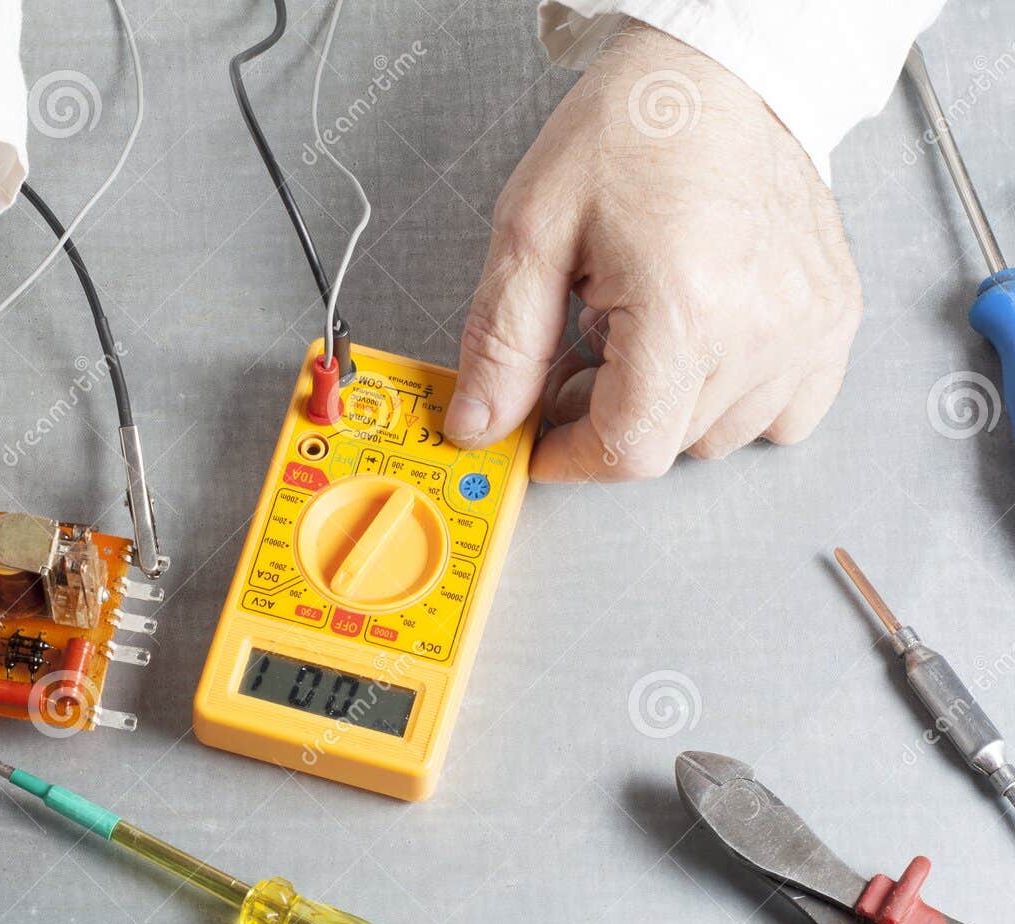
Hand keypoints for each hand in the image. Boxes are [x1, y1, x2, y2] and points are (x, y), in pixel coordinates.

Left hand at [444, 22, 861, 479]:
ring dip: (668, 404)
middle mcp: (763, 326)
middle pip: (667, 443)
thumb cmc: (633, 132)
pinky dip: (736, 397)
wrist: (718, 76)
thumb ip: (503, 343)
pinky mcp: (834, 318)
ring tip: (642, 326)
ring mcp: (809, 327)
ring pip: (720, 436)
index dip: (570, 456)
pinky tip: (701, 342)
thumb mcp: (533, 232)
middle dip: (607, 413)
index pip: (628, 449)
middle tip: (580, 345)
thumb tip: (480, 424)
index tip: (539, 438)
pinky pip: (786, 413)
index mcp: (687, 306)